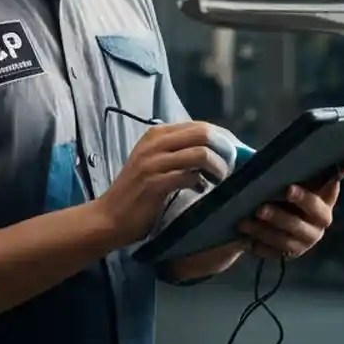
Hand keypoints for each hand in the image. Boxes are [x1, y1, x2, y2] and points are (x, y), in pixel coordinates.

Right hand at [96, 121, 230, 246]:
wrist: (109, 218)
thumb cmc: (137, 193)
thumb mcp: (155, 162)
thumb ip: (179, 152)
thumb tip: (214, 150)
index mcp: (157, 134)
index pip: (200, 125)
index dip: (223, 138)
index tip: (235, 154)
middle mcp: (155, 143)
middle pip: (203, 133)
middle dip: (224, 150)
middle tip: (231, 167)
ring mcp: (153, 162)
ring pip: (200, 153)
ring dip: (217, 167)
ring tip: (219, 180)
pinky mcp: (154, 183)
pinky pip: (189, 175)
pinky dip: (201, 183)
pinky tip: (200, 190)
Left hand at [237, 148, 343, 259]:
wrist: (278, 210)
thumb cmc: (292, 186)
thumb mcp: (303, 175)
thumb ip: (325, 166)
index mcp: (324, 205)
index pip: (318, 203)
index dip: (304, 197)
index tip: (287, 189)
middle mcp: (317, 227)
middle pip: (299, 225)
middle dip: (279, 217)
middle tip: (260, 208)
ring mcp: (301, 244)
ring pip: (283, 242)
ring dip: (263, 232)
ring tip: (244, 221)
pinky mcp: (284, 255)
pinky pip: (270, 253)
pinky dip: (257, 245)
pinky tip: (244, 238)